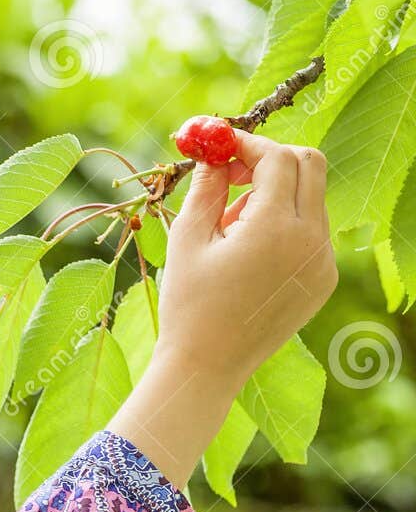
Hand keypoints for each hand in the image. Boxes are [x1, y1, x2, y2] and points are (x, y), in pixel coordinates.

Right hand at [154, 128, 338, 388]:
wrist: (207, 366)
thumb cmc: (188, 304)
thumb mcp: (187, 239)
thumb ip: (206, 187)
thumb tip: (215, 150)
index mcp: (273, 228)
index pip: (277, 158)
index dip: (247, 144)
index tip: (220, 145)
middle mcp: (310, 240)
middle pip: (309, 165)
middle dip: (271, 159)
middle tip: (233, 174)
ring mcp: (323, 261)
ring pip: (310, 198)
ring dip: (274, 196)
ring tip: (230, 230)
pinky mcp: (324, 279)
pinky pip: (312, 232)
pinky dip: (284, 226)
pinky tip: (248, 256)